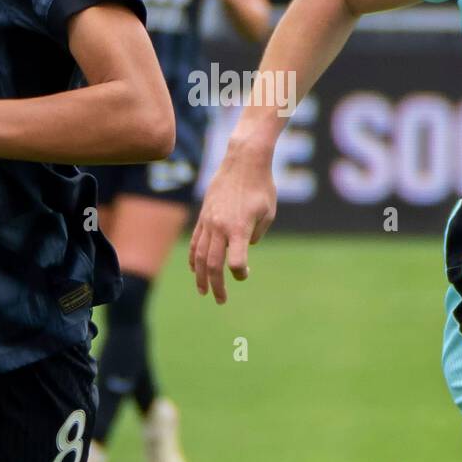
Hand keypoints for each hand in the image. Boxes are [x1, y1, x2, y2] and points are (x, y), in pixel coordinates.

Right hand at [188, 142, 276, 303]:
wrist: (243, 161)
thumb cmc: (261, 187)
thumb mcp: (268, 213)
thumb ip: (257, 234)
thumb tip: (245, 247)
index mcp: (239, 228)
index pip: (236, 262)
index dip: (240, 273)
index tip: (245, 274)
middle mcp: (221, 227)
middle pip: (213, 264)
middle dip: (216, 285)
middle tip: (220, 300)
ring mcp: (209, 221)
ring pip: (200, 255)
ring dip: (201, 276)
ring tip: (203, 291)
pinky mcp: (203, 215)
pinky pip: (196, 241)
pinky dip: (194, 257)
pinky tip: (194, 269)